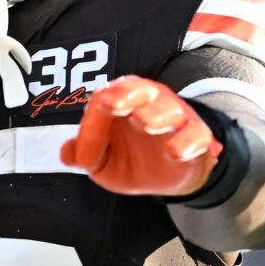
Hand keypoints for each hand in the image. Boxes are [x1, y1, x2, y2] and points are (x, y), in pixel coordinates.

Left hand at [62, 77, 223, 196]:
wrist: (169, 175)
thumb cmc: (133, 157)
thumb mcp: (103, 160)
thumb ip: (85, 154)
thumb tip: (67, 153)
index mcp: (124, 101)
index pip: (106, 97)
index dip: (94, 119)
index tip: (86, 147)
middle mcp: (151, 103)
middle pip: (141, 89)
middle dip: (127, 94)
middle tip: (115, 104)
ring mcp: (176, 119)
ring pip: (170, 110)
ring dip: (156, 115)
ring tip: (146, 123)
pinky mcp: (197, 139)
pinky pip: (196, 135)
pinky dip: (187, 142)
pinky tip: (174, 152)